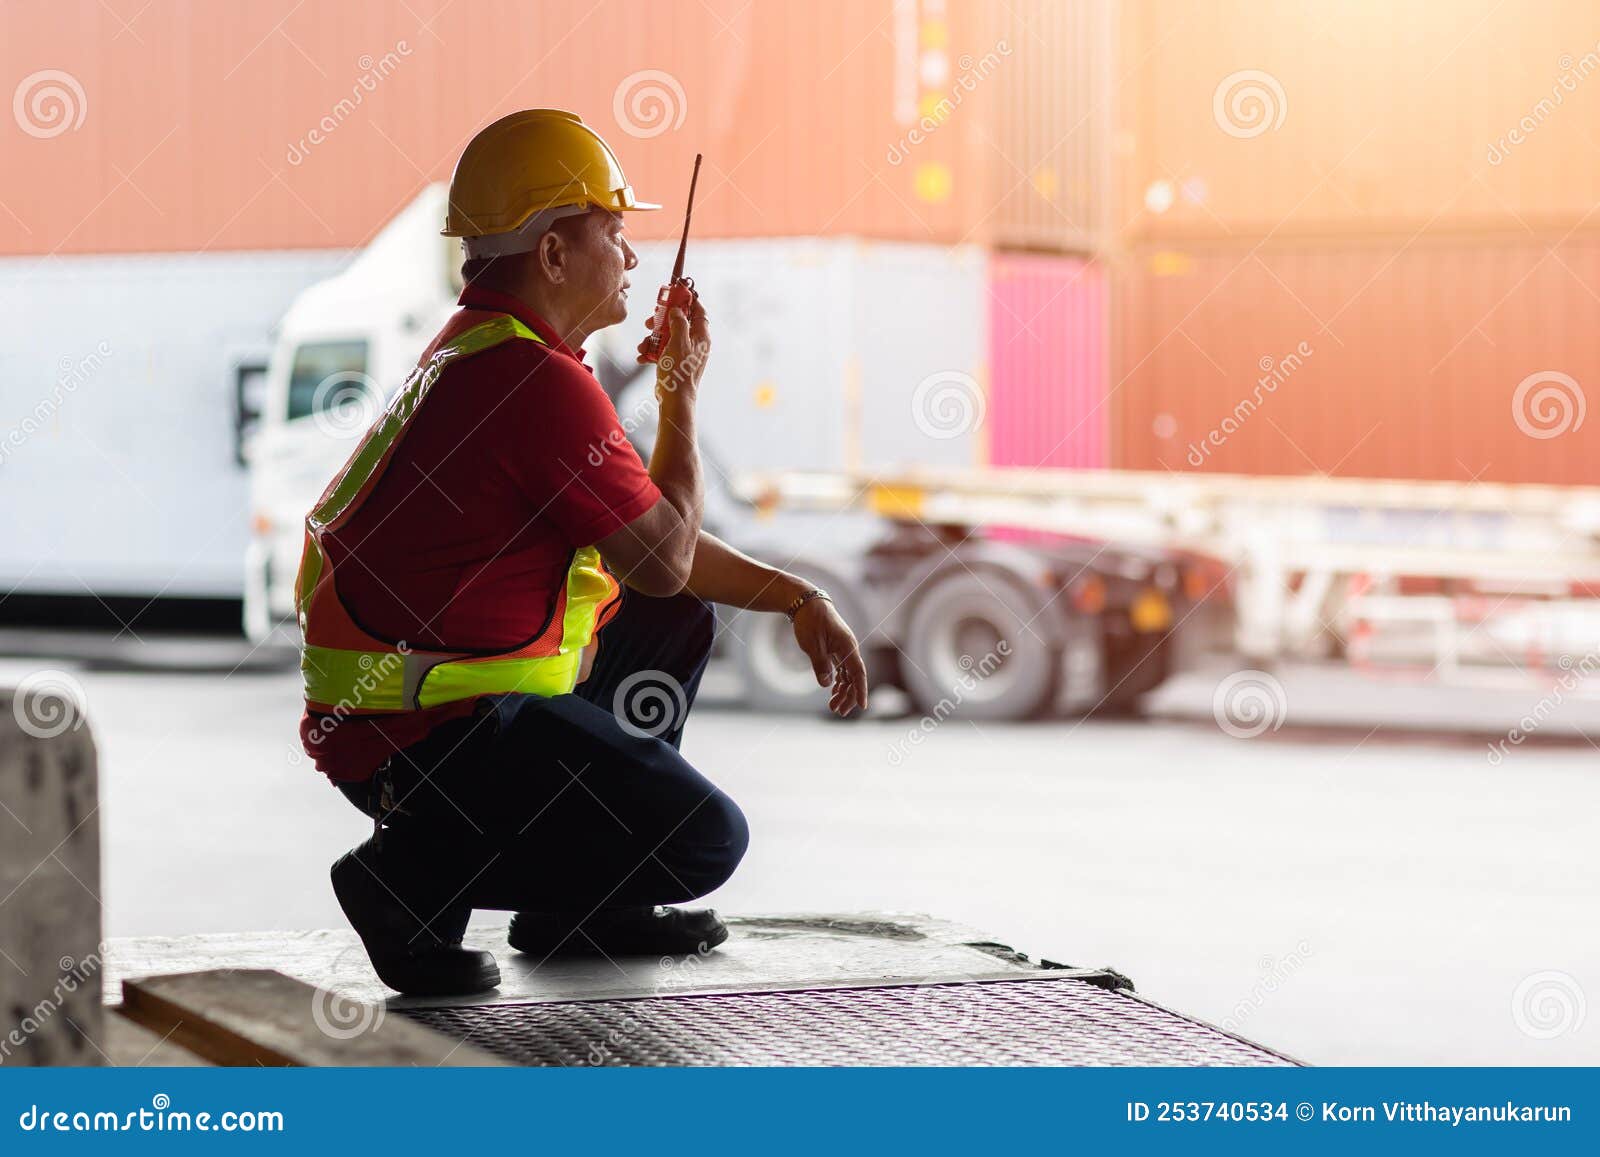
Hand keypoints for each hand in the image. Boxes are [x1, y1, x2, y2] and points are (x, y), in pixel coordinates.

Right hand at [637, 292, 709, 397]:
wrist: (674, 399)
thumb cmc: (679, 372)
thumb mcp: (678, 342)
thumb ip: (678, 322)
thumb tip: (677, 310)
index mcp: (701, 336)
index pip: (699, 311)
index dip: (688, 300)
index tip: (675, 293)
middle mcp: (695, 343)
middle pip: (679, 322)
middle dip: (662, 320)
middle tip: (650, 321)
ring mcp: (684, 353)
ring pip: (667, 336)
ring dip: (652, 338)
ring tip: (643, 345)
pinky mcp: (674, 362)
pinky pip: (662, 351)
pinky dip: (652, 352)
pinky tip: (642, 357)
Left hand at [791, 597, 869, 716]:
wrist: (806, 602)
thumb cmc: (809, 620)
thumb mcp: (812, 644)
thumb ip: (820, 664)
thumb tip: (826, 684)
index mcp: (847, 646)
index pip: (858, 673)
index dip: (860, 690)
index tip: (862, 706)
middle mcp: (849, 648)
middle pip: (854, 677)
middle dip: (848, 696)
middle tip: (838, 712)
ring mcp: (843, 649)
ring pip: (848, 675)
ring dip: (842, 691)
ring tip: (833, 707)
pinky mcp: (836, 648)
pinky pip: (841, 669)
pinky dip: (838, 682)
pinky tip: (832, 692)